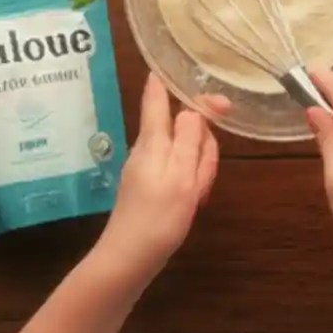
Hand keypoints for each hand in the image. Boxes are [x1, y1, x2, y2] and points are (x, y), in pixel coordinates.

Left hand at [95, 73, 229, 282]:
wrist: (129, 260)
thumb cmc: (158, 217)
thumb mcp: (182, 175)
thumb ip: (189, 139)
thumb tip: (193, 107)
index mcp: (152, 141)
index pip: (157, 97)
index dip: (173, 81)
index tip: (194, 72)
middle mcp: (147, 148)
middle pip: (182, 127)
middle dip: (202, 143)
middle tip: (203, 175)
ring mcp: (148, 168)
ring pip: (185, 152)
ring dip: (200, 168)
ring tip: (197, 196)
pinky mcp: (151, 187)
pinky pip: (179, 172)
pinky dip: (192, 183)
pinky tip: (193, 204)